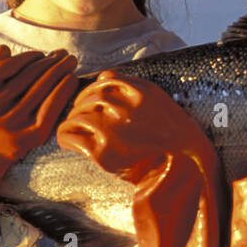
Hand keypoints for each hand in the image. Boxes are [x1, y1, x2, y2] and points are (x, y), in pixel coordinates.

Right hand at [0, 45, 78, 246]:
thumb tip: (6, 49)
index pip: (9, 67)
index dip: (28, 58)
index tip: (40, 54)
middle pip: (28, 77)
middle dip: (49, 62)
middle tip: (64, 54)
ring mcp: (10, 124)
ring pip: (40, 91)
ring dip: (59, 73)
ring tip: (70, 62)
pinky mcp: (25, 139)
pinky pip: (49, 111)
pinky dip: (61, 94)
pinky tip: (70, 81)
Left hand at [57, 72, 221, 246]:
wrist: (181, 171)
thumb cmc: (170, 137)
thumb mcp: (157, 103)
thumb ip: (131, 86)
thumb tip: (102, 75)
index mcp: (143, 92)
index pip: (106, 81)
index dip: (93, 89)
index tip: (89, 98)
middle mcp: (127, 108)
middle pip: (89, 98)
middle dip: (80, 105)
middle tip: (77, 115)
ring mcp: (113, 130)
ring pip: (77, 116)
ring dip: (71, 121)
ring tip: (72, 128)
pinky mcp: (103, 153)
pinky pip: (72, 137)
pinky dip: (65, 137)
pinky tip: (67, 141)